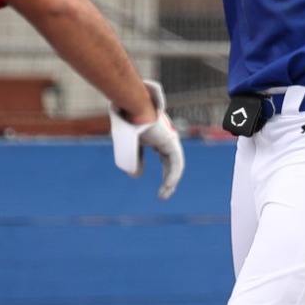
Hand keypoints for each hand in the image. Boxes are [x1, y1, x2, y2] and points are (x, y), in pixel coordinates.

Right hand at [110, 79, 184, 198]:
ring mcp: (170, 139)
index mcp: (159, 139)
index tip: (162, 191)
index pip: (166, 160)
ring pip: (175, 165)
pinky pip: (176, 161)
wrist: (132, 108)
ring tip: (164, 194)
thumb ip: (134, 160)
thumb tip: (136, 176)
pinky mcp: (171, 141)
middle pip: (172, 164)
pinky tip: (169, 185)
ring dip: (170, 181)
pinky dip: (173, 174)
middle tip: (163, 196)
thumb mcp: (129, 147)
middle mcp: (167, 139)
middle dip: (169, 181)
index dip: (166, 176)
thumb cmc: (128, 123)